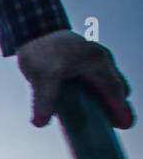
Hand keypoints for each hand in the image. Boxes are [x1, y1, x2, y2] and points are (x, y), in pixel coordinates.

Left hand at [16, 30, 133, 128]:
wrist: (34, 32)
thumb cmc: (41, 50)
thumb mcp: (42, 76)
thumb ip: (44, 99)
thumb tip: (40, 123)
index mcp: (96, 63)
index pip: (114, 90)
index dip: (120, 109)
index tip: (125, 125)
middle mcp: (101, 61)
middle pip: (116, 88)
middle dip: (116, 107)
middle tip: (113, 126)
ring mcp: (95, 62)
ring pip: (107, 85)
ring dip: (105, 102)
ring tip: (100, 121)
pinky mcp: (85, 65)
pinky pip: (96, 83)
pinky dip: (95, 96)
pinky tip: (85, 109)